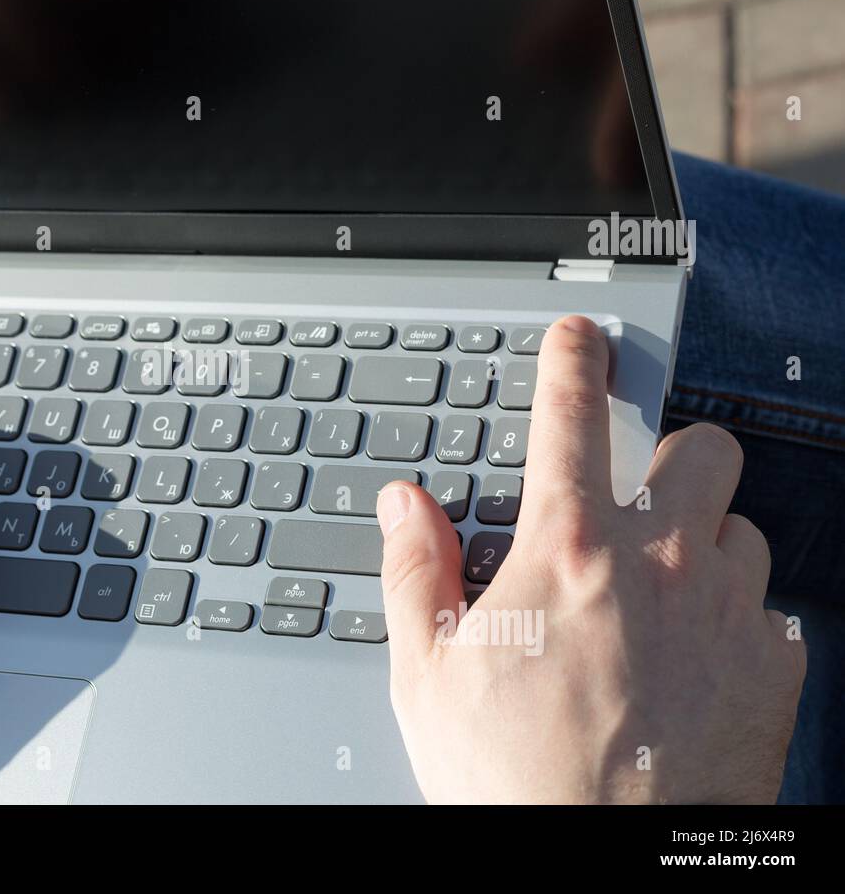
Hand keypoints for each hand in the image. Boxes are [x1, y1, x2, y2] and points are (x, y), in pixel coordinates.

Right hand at [377, 315, 805, 803]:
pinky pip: (770, 609)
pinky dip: (735, 620)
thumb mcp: (427, 673)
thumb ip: (415, 569)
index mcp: (568, 551)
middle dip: (673, 457)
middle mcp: (660, 564)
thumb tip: (405, 504)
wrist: (600, 868)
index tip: (578, 339)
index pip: (571, 416)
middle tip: (636, 499)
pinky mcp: (775, 670)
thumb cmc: (512, 781)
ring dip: (704, 546)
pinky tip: (694, 661)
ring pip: (743, 530)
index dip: (571, 361)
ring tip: (658, 598)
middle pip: (704, 449)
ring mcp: (728, 613)